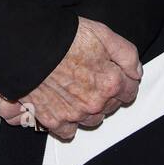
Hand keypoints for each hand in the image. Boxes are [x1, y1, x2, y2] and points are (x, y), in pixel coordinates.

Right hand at [0, 17, 142, 142]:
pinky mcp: (53, 121)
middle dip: (106, 94)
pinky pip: (68, 131)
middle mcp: (94, 103)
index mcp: (110, 83)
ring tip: (76, 89)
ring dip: (89, 109)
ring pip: (92, 120)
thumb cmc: (62, 37)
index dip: (124, 80)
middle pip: (111, 106)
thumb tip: (136, 72)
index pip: (130, 91)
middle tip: (91, 76)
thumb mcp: (102, 33)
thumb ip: (126, 54)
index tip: (114, 73)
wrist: (27, 45)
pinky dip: (67, 122)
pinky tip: (62, 104)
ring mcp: (74, 115)